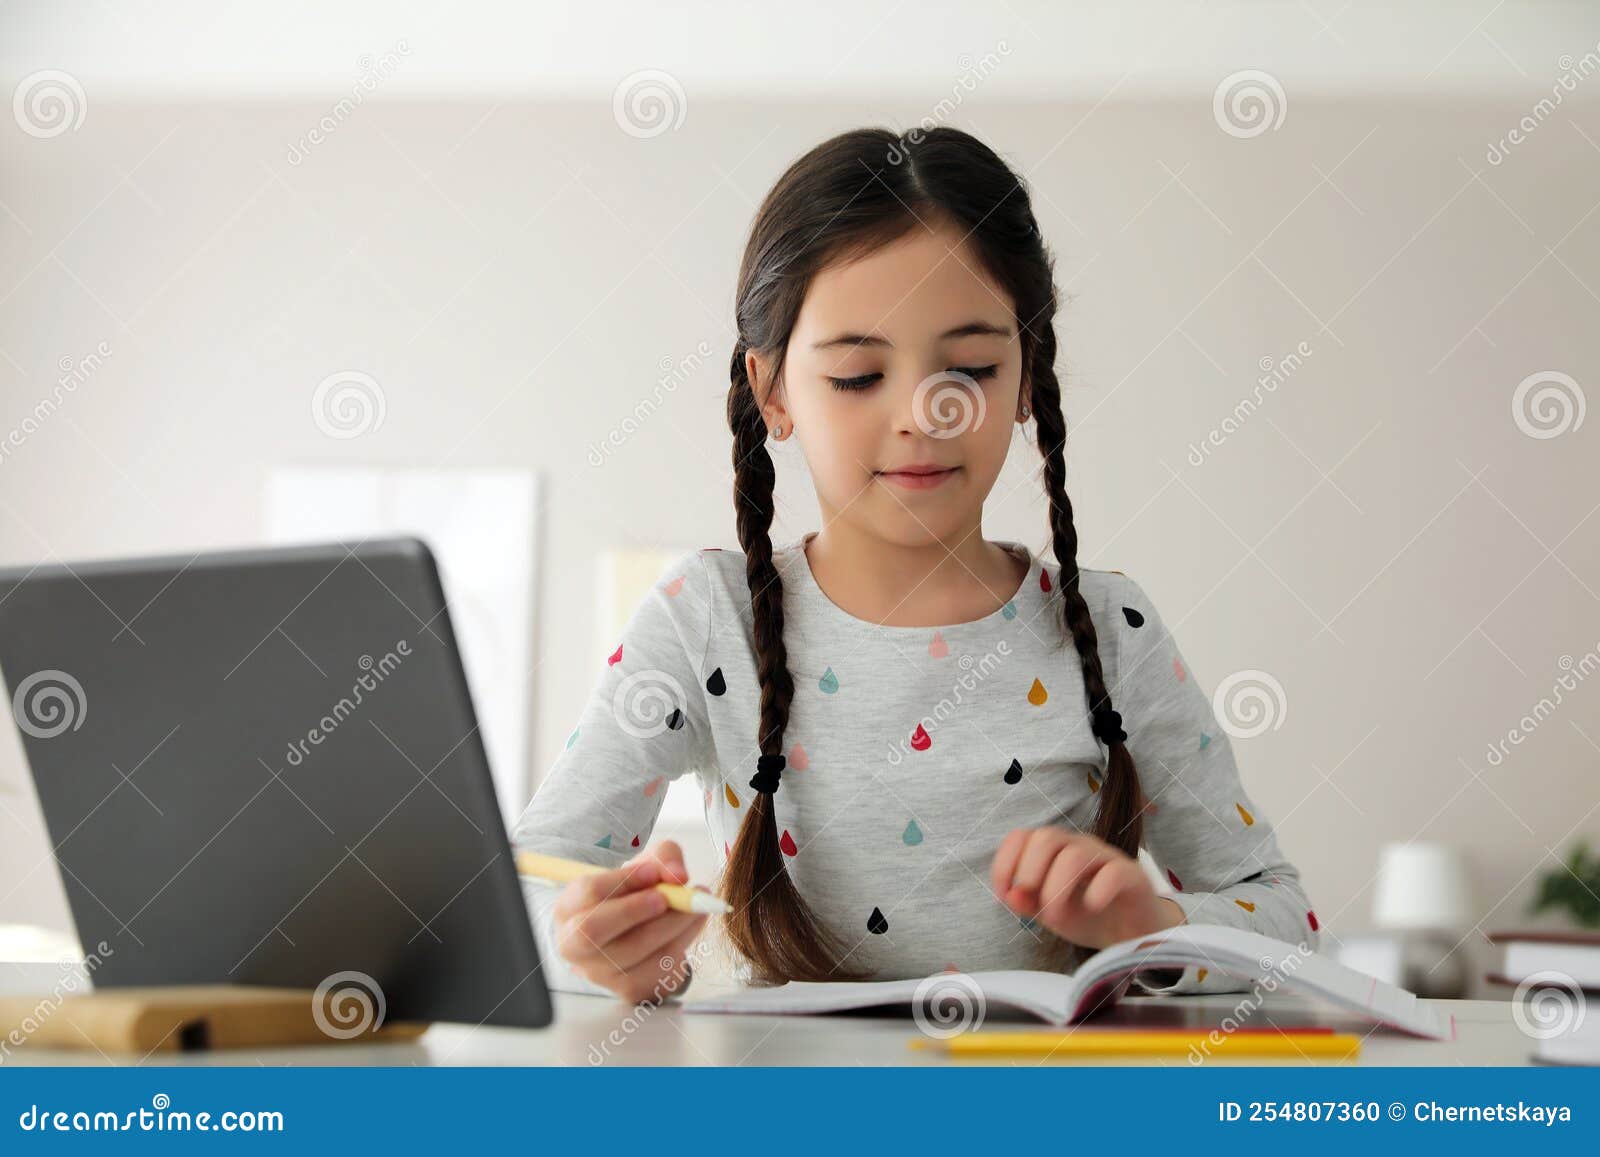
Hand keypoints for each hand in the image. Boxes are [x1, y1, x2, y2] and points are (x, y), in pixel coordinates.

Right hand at [552, 839, 709, 1004]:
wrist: (638, 932)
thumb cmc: (634, 894)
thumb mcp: (646, 866)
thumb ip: (664, 859)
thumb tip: (678, 875)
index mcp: (568, 908)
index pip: (588, 892)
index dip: (623, 880)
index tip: (654, 871)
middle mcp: (574, 944)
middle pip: (593, 930)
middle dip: (634, 910)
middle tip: (667, 896)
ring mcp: (598, 972)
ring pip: (634, 951)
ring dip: (673, 924)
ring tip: (695, 905)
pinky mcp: (627, 989)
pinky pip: (656, 970)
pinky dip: (682, 943)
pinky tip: (692, 925)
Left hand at [990, 827, 1184, 949]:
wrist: (1130, 933)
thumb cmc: (1087, 916)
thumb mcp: (1049, 912)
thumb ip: (1027, 902)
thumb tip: (1010, 894)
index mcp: (1054, 850)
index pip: (1021, 837)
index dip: (1005, 863)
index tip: (1003, 894)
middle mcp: (1078, 846)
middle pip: (1047, 838)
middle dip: (1030, 872)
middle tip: (1033, 907)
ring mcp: (1106, 858)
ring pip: (1076, 854)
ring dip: (1057, 887)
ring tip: (1056, 916)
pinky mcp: (1132, 876)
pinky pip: (1114, 872)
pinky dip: (1097, 891)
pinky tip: (1092, 908)